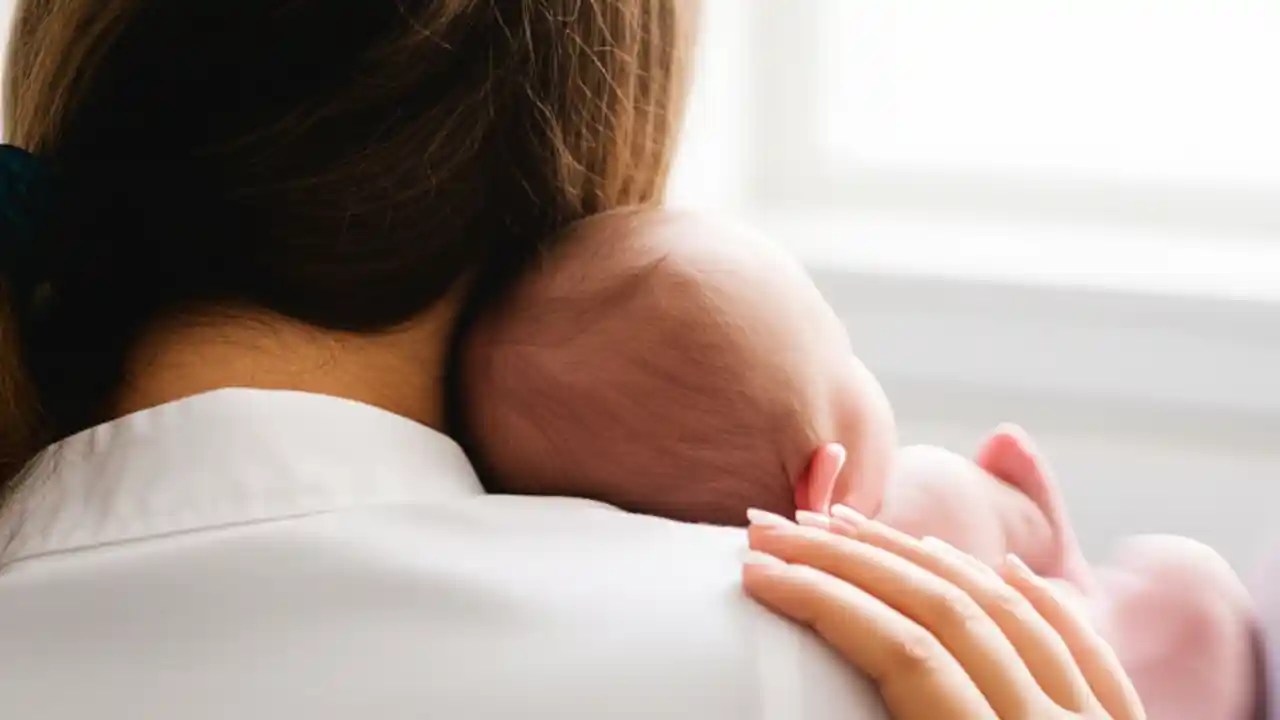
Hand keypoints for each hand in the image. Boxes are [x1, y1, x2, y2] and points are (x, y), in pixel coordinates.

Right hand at [741, 507, 1144, 719]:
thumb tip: (806, 680)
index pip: (903, 651)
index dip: (823, 602)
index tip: (758, 570)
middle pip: (945, 610)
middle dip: (850, 559)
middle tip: (776, 528)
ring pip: (1008, 609)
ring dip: (922, 558)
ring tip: (851, 528)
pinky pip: (1085, 644)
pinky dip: (1037, 597)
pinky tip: (1000, 566)